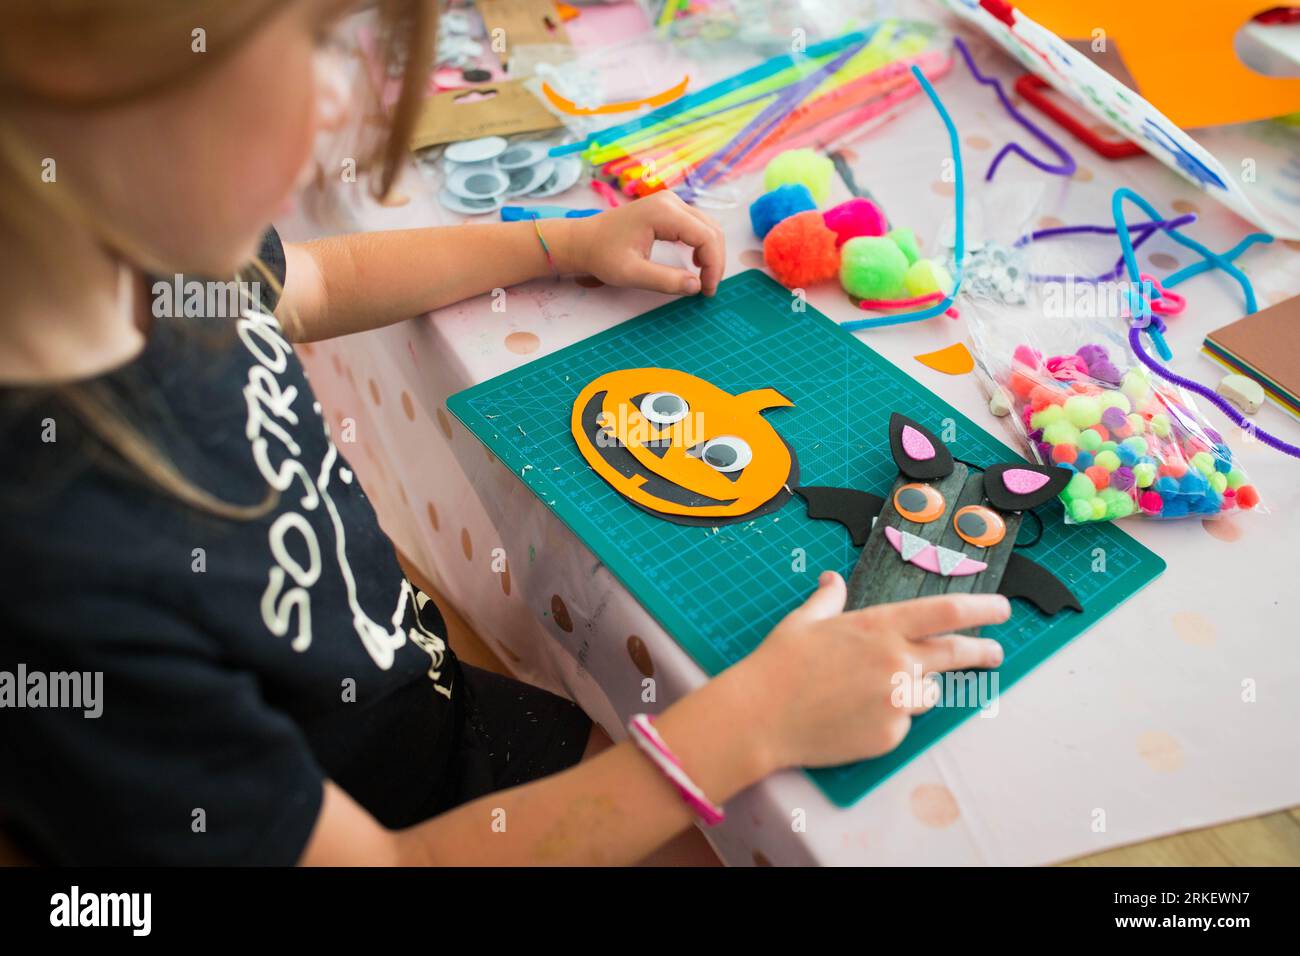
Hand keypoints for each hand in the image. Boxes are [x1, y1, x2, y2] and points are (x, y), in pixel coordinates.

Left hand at [557, 190, 724, 296]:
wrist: (583, 240)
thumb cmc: (602, 255)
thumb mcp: (631, 273)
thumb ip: (665, 281)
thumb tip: (696, 286)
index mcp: (663, 212)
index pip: (706, 236)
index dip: (713, 265)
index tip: (706, 290)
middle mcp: (671, 202)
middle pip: (711, 229)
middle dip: (715, 260)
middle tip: (707, 289)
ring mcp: (670, 203)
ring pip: (706, 226)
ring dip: (710, 253)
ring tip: (703, 278)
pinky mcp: (667, 209)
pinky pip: (695, 225)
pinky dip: (701, 244)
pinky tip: (694, 261)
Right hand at [738, 572, 1009, 771]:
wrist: (761, 716)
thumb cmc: (779, 663)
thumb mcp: (804, 621)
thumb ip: (828, 599)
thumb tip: (832, 581)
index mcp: (880, 626)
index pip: (947, 612)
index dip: (981, 608)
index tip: (1002, 608)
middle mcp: (898, 662)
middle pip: (956, 654)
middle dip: (982, 651)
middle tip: (994, 652)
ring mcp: (897, 701)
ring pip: (926, 694)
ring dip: (914, 690)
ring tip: (871, 692)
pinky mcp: (890, 735)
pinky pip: (901, 723)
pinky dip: (887, 717)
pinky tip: (853, 715)